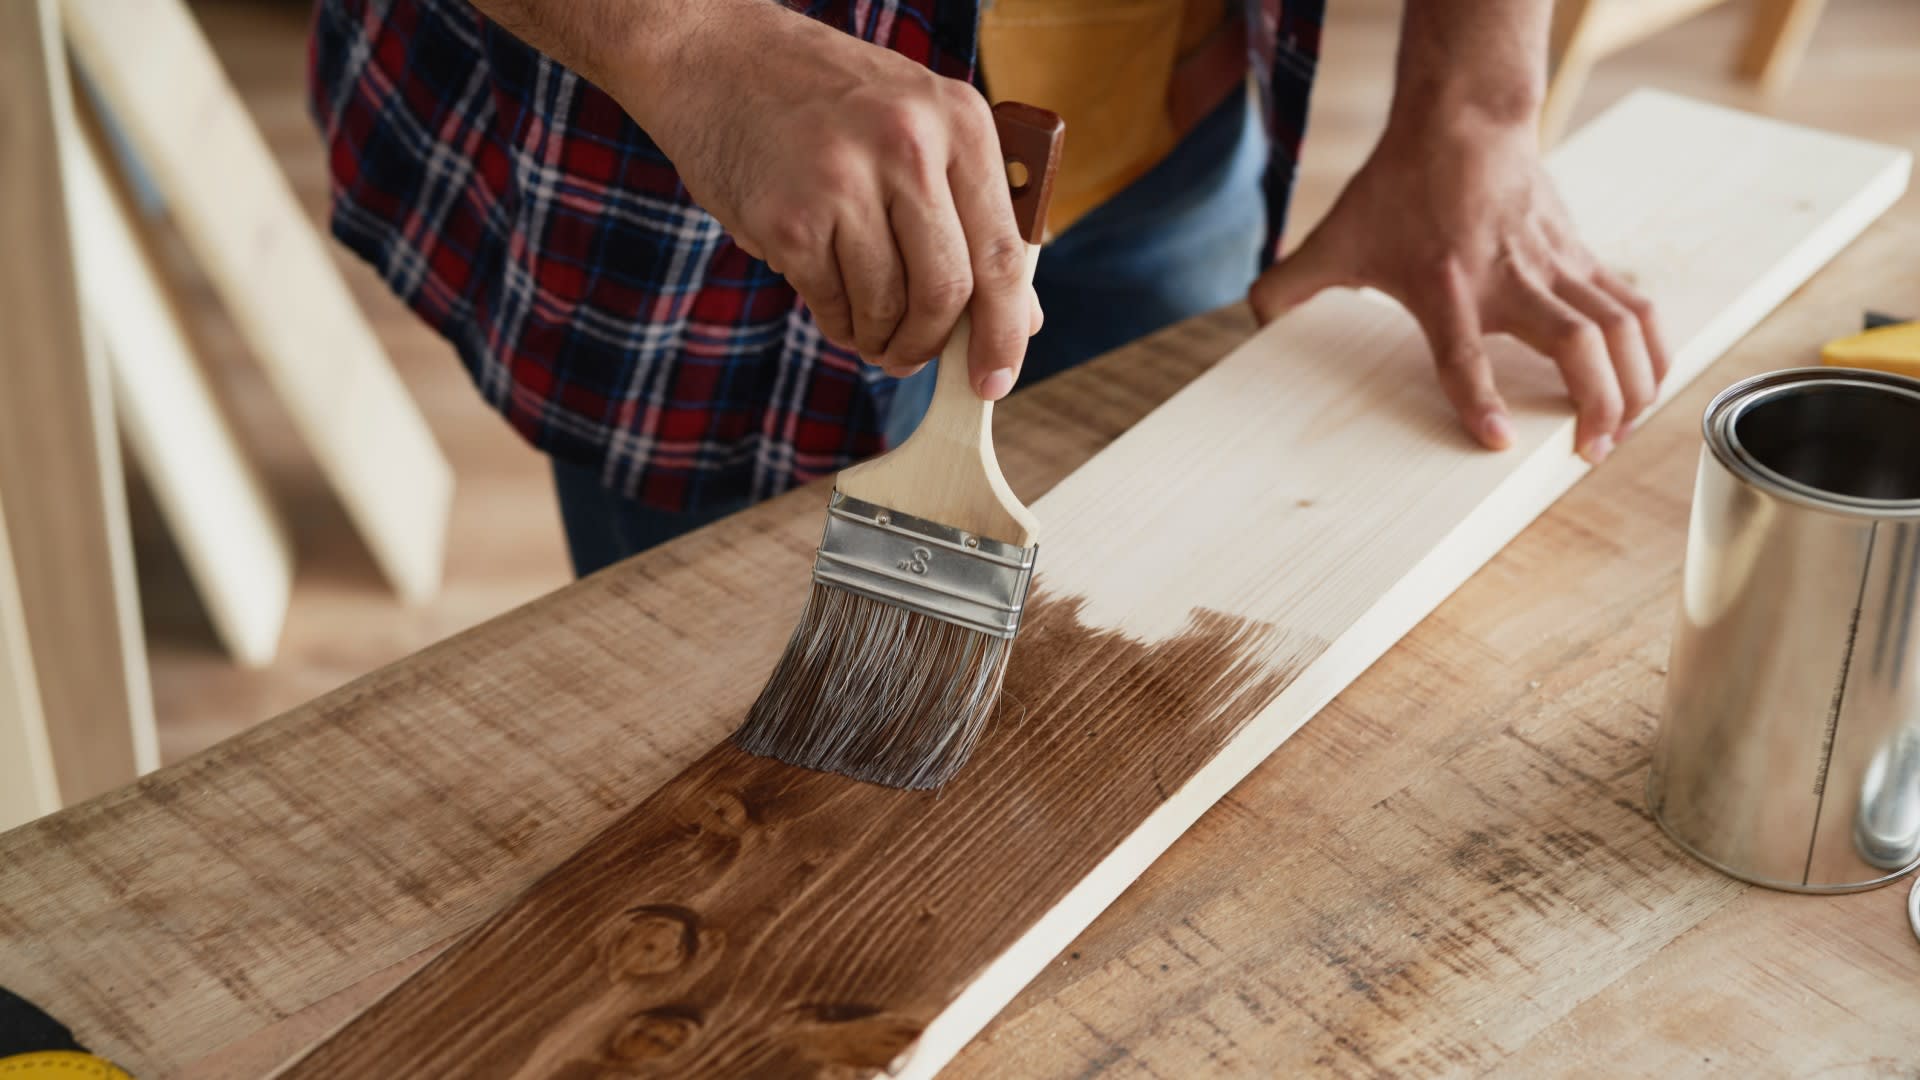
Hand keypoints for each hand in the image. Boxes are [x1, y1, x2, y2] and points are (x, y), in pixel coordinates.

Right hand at [608, 3, 1041, 398]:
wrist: (717, 58)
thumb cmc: (827, 102)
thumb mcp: (917, 128)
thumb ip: (969, 215)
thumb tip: (1018, 318)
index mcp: (959, 122)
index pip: (1002, 252)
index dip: (1004, 331)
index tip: (995, 381)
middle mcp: (908, 146)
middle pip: (946, 291)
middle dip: (929, 343)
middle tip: (911, 359)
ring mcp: (845, 180)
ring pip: (887, 306)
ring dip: (879, 337)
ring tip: (866, 326)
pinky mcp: (789, 218)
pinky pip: (831, 303)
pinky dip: (836, 321)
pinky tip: (830, 301)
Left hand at [1249, 112, 1667, 462]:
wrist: (1464, 118)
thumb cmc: (1403, 183)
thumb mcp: (1336, 236)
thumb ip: (1290, 284)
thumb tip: (1251, 317)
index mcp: (1447, 286)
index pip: (1464, 355)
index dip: (1480, 402)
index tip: (1499, 443)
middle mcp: (1511, 280)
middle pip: (1577, 345)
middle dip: (1597, 404)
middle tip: (1590, 451)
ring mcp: (1556, 266)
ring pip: (1621, 325)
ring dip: (1636, 382)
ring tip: (1626, 429)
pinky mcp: (1583, 255)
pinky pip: (1634, 304)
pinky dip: (1652, 346)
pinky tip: (1651, 382)